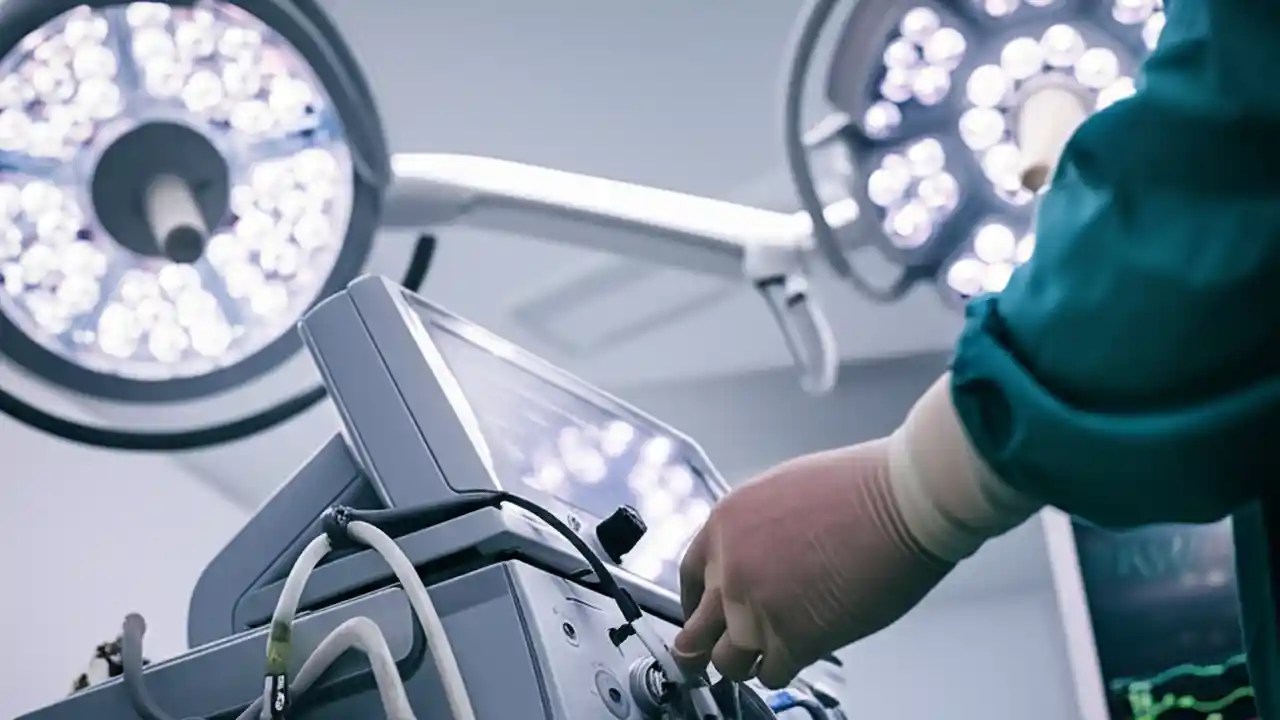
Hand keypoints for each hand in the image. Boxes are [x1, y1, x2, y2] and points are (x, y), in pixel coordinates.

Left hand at [672, 439, 953, 688]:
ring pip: (727, 663)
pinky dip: (785, 669)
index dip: (697, 607)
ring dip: (747, 663)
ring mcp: (755, 607)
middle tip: (719, 656)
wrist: (902, 500)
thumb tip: (752, 561)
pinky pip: (771, 674)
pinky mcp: (792, 638)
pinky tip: (802, 651)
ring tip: (772, 653)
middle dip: (705, 649)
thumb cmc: (860, 488)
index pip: (689, 580)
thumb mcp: (781, 492)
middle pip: (695, 632)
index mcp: (724, 526)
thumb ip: (753, 533)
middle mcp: (728, 568)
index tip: (707, 620)